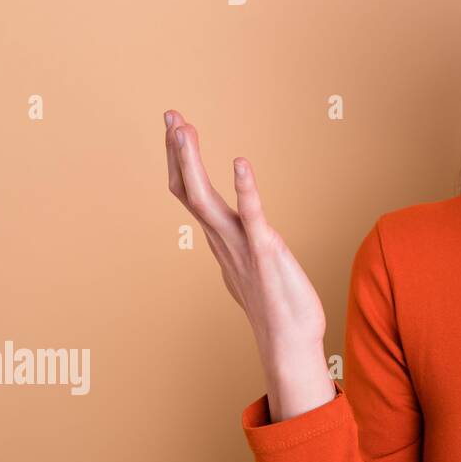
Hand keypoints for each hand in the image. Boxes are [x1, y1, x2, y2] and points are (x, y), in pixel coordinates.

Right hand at [163, 109, 327, 360]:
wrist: (289, 346)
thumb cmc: (278, 308)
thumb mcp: (254, 269)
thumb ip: (240, 248)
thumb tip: (231, 237)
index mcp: (222, 241)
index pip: (191, 194)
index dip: (181, 161)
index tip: (176, 128)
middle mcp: (224, 242)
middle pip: (189, 190)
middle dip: (179, 152)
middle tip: (171, 115)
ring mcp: (241, 248)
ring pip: (207, 200)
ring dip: (194, 163)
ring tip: (185, 128)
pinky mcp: (265, 254)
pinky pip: (252, 217)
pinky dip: (245, 189)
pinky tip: (240, 163)